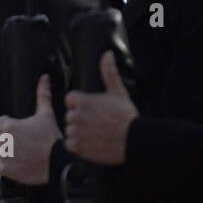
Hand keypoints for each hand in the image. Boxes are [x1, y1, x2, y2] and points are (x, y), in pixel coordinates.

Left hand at [0, 74, 60, 184]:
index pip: (1, 123)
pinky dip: (4, 165)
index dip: (12, 125)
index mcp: (10, 126)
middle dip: (11, 139)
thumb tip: (44, 78)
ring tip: (25, 153)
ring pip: (0, 151)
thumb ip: (42, 95)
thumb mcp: (46, 114)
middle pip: (1, 137)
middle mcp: (4, 141)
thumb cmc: (52, 137)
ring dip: (8, 152)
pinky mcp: (6, 170)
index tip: (23, 131)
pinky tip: (17, 162)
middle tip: (27, 143)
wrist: (58, 162)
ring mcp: (4, 156)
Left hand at [65, 51, 135, 165]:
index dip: (79, 104)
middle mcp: (77, 116)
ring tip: (94, 133)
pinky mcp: (78, 147)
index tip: (89, 108)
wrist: (133, 141)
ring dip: (78, 131)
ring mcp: (77, 132)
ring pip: (69, 130)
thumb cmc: (126, 117)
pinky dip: (77, 145)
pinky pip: (70, 144)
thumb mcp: (118, 92)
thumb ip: (109, 73)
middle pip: (69, 115)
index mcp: (84, 101)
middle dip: (79, 118)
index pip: (70, 99)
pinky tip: (90, 142)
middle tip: (95, 122)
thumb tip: (107, 55)